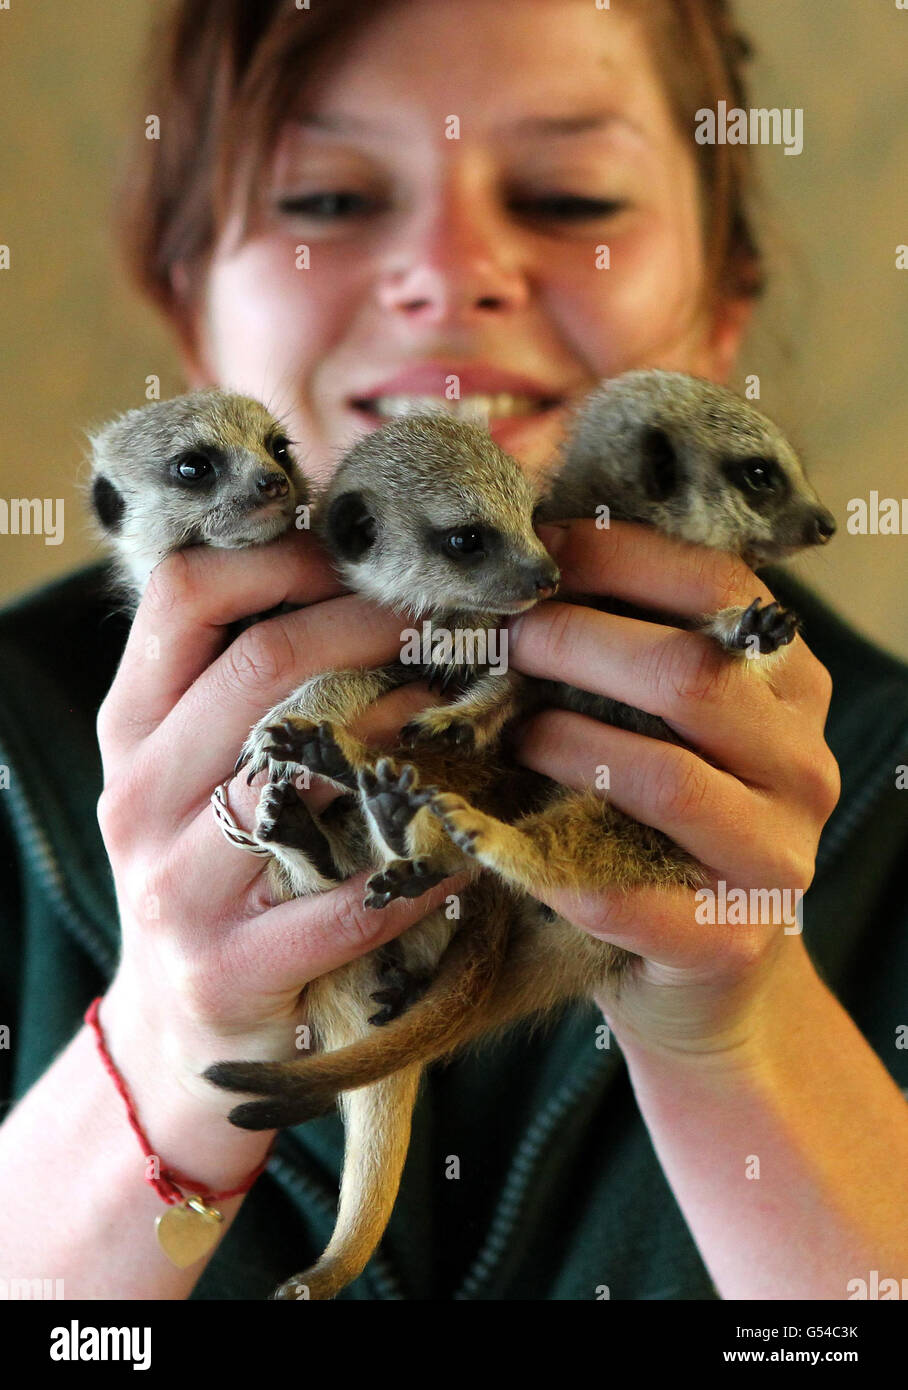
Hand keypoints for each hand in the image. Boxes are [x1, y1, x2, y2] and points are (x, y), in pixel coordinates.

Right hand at [95, 529, 466, 1126]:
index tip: (370, 560)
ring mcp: (176, 887)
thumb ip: (239, 685)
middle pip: (258, 668)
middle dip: (373, 627)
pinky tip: (470, 837)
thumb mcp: (192, 770)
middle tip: (450, 619)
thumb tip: (361, 580)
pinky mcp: (230, 967)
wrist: (177, 1027)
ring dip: (403, 728)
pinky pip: (350, 902)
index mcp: (130, 728)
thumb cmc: (211, 870)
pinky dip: (422, 866)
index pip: (184, 595)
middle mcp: (139, 796)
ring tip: (470, 702)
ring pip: (299, 775)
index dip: (285, 558)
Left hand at [505, 520, 840, 1053]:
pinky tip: (501, 837)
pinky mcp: (728, 939)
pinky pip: (624, 893)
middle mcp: (801, 764)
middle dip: (573, 641)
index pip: (718, 587)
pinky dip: (550, 862)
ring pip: (662, 778)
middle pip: (688, 674)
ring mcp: (775, 858)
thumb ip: (628, 651)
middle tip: (498, 638)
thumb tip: (523, 569)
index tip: (534, 549)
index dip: (618, 557)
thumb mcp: (662, 723)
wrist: (711, 972)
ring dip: (560, 744)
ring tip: (505, 733)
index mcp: (790, 688)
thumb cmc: (663, 823)